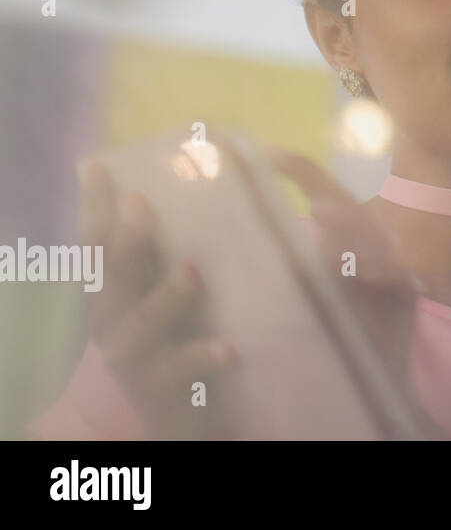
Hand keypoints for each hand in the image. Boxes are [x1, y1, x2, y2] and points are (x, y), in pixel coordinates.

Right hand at [79, 160, 238, 438]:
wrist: (181, 413)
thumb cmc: (179, 334)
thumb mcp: (174, 287)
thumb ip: (179, 244)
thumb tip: (203, 177)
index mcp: (117, 289)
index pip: (101, 241)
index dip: (95, 205)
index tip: (94, 165)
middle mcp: (115, 320)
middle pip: (115, 277)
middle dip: (126, 241)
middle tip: (139, 203)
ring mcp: (137, 356)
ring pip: (143, 323)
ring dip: (166, 295)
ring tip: (191, 271)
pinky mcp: (166, 389)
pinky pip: (183, 371)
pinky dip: (203, 356)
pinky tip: (228, 347)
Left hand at [264, 148, 443, 438]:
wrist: (366, 373)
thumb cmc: (324, 329)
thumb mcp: (293, 291)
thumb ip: (278, 261)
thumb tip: (223, 234)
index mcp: (339, 233)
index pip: (321, 189)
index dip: (299, 168)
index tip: (265, 154)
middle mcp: (367, 241)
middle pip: (352, 209)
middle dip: (330, 201)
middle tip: (312, 210)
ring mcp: (390, 264)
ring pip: (374, 239)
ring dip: (350, 237)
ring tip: (322, 241)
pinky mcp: (408, 291)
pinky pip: (397, 273)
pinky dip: (380, 269)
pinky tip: (360, 272)